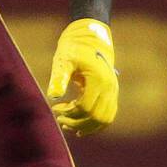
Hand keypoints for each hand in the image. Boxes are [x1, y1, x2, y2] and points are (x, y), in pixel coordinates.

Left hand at [47, 17, 118, 134]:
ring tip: (68, 126)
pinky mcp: (112, 94)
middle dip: (76, 122)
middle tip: (60, 120)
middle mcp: (110, 88)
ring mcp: (114, 92)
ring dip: (86, 127)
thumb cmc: (74, 49)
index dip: (69, 113)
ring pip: (104, 120)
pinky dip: (96, 124)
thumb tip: (53, 96)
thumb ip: (59, 77)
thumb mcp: (63, 60)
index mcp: (98, 80)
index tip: (55, 108)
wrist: (91, 39)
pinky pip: (108, 116)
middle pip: (95, 117)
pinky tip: (81, 127)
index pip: (85, 107)